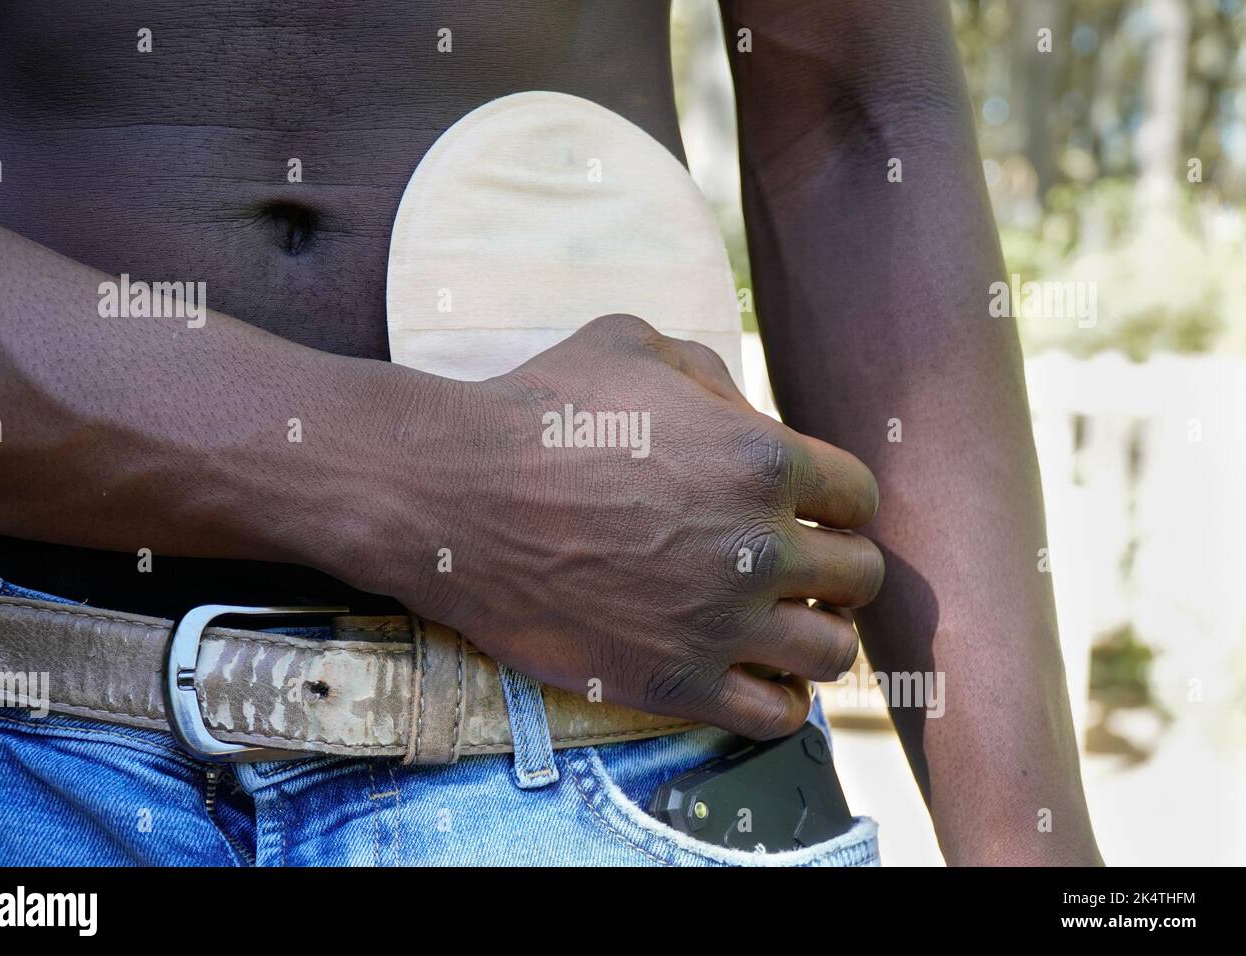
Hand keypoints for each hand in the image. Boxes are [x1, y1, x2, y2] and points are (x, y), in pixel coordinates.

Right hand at [359, 314, 883, 738]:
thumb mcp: (633, 346)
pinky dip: (780, 699)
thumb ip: (713, 375)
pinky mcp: (675, 682)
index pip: (860, 497)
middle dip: (834, 568)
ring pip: (832, 652)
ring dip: (815, 634)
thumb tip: (750, 418)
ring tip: (778, 623)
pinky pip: (775, 716)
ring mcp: (720, 623)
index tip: (808, 513)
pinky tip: (756, 675)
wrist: (451, 496)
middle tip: (795, 568)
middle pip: (859, 577)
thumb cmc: (537, 413)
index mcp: (763, 460)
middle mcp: (758, 547)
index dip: (837, 504)